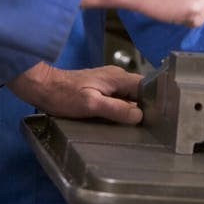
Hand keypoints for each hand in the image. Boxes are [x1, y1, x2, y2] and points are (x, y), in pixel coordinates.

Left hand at [7, 61, 142, 124]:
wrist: (45, 87)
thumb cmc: (65, 96)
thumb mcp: (92, 105)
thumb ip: (116, 109)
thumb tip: (139, 115)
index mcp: (118, 77)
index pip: (147, 86)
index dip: (154, 101)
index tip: (159, 118)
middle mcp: (117, 76)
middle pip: (141, 92)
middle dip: (146, 107)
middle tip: (150, 126)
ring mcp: (110, 81)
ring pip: (131, 95)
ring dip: (134, 108)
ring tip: (137, 126)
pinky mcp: (102, 87)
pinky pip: (121, 97)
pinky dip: (123, 108)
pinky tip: (121, 120)